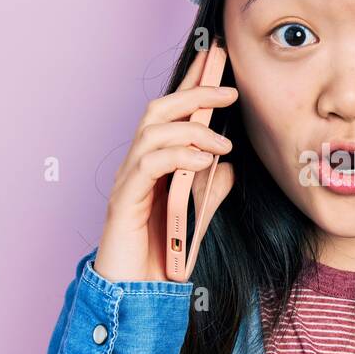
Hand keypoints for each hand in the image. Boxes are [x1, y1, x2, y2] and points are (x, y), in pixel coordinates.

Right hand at [93, 47, 236, 282]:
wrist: (134, 294)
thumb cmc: (161, 256)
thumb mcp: (196, 217)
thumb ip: (210, 190)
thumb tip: (227, 165)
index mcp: (154, 164)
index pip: (173, 113)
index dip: (193, 83)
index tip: (218, 59)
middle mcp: (137, 165)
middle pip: (158, 111)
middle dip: (194, 93)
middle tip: (229, 91)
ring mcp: (128, 181)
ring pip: (152, 132)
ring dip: (192, 129)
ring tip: (222, 142)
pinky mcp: (125, 201)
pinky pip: (148, 164)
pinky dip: (178, 155)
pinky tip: (202, 160)